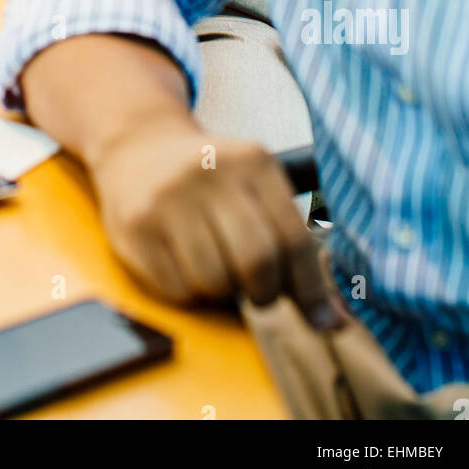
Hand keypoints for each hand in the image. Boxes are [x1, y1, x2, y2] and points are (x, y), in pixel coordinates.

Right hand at [91, 113, 345, 328]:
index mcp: (252, 161)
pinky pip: (177, 288)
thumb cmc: (211, 180)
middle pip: (256, 262)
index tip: (322, 317)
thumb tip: (332, 320)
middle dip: (264, 292)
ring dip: (222, 290)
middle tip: (258, 289)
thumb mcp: (255, 188)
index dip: (310, 288)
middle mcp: (209, 173)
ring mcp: (168, 198)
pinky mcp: (136, 225)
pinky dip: (188, 290)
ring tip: (216, 266)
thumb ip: (293, 246)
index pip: (294, 239)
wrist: (139, 148)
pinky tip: (183, 261)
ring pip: (214, 281)